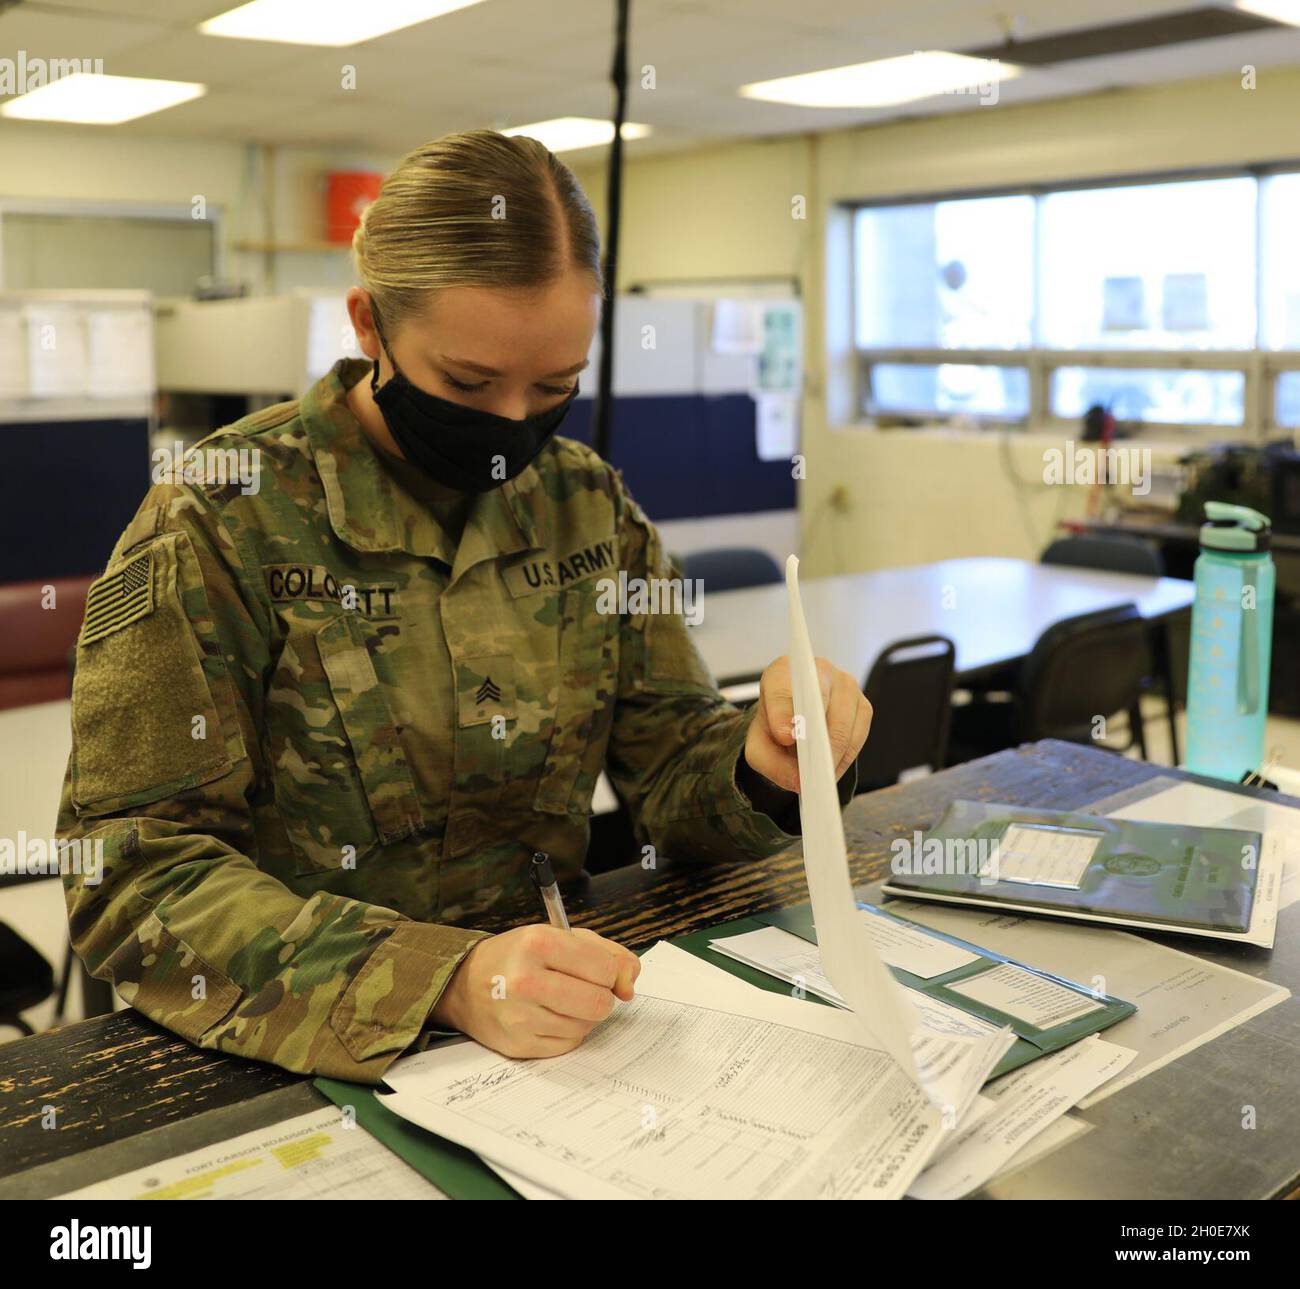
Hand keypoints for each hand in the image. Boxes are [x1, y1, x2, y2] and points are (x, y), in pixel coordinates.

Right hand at [430, 925, 640, 1058]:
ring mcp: (520, 1016)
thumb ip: (606, 953)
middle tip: (585, 989)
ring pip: (585, 1026)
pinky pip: (567, 1045)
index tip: (599, 971)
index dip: (610, 972)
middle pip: (598, 1003)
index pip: (604, 968)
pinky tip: (549, 1016)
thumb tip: (630, 984)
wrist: (465, 983)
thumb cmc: (519, 956)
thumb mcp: (560, 936)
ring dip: (583, 1016)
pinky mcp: (518, 1045)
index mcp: (539, 943)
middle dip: (601, 997)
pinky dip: (566, 1032)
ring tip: (561, 1001)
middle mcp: (526, 980)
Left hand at [744, 655, 871, 792]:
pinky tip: (832, 770)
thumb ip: (771, 762)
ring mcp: (844, 686)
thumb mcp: (759, 747)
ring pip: (843, 722)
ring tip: (820, 777)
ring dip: (832, 754)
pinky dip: (846, 756)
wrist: (793, 721)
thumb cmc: (776, 728)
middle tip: (810, 773)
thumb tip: (799, 779)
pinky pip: (858, 734)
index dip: (784, 714)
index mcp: (782, 673)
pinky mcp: (862, 705)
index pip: (783, 691)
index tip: (785, 737)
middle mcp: (817, 672)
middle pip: (819, 704)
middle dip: (816, 742)